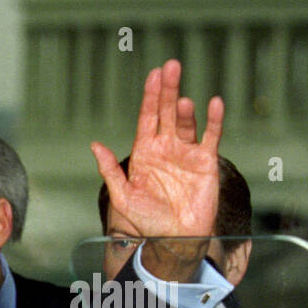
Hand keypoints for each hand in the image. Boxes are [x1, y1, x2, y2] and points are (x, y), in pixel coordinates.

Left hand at [90, 59, 221, 280]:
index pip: (147, 118)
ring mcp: (186, 154)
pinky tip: (213, 104)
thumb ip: (110, 170)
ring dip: (184, 110)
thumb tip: (94, 145)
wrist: (171, 240)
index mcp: (145, 153)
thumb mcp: (122, 196)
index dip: (150, 97)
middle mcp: (166, 148)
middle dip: (168, 90)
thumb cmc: (145, 222)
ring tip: (180, 99)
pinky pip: (211, 137)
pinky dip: (213, 121)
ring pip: (186, 123)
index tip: (153, 75)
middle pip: (166, 113)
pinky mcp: (206, 163)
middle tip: (171, 67)